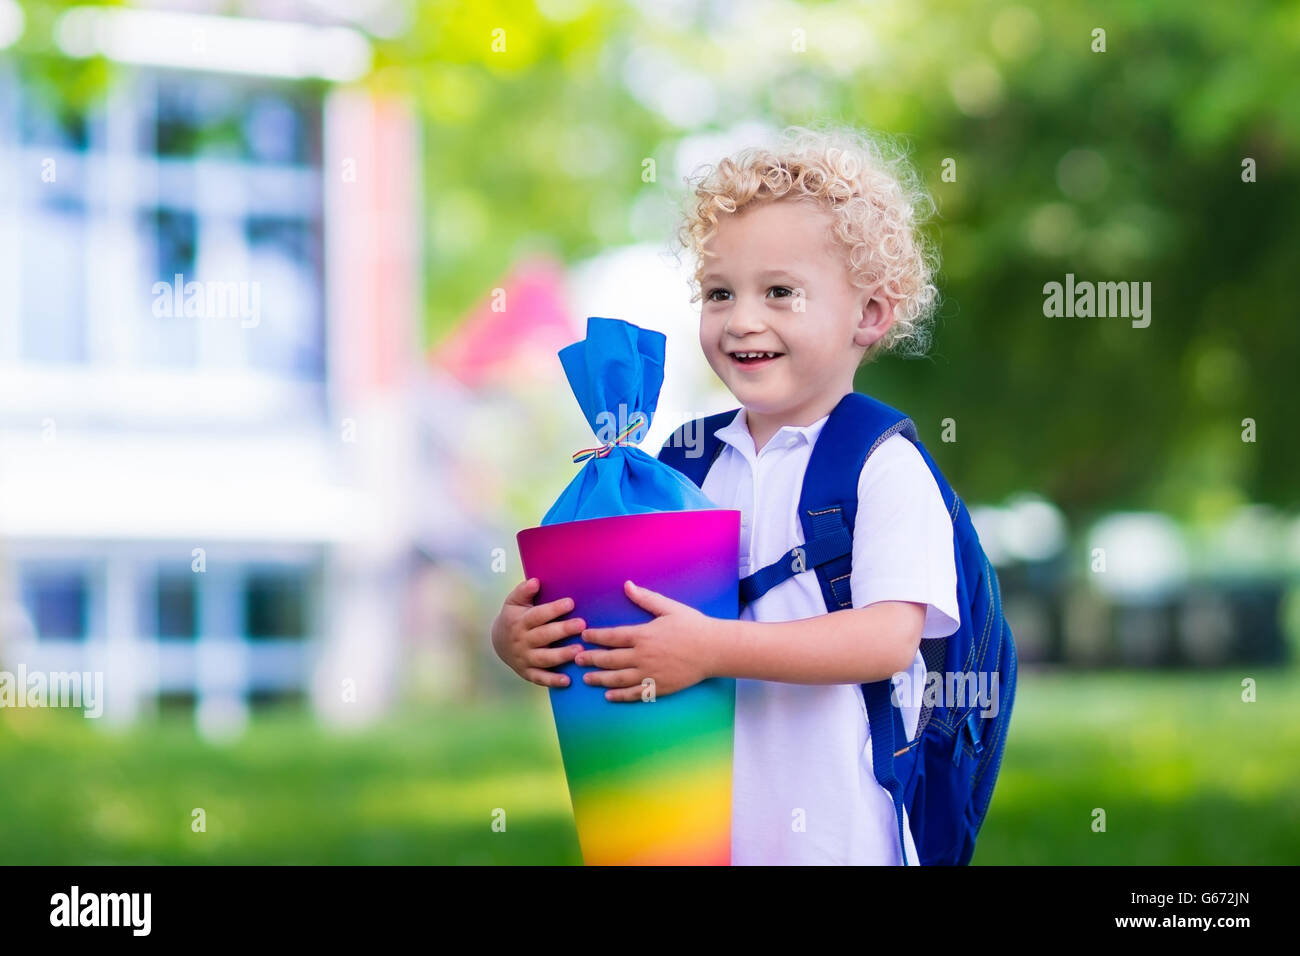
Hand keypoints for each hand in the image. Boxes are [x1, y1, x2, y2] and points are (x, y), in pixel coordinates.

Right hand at [490, 577, 585, 687]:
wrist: (497, 644)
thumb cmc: (513, 619)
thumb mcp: (513, 602)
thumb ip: (523, 591)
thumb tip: (535, 581)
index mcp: (520, 622)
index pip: (538, 615)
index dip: (553, 609)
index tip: (571, 603)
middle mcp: (522, 641)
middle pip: (543, 636)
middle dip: (562, 630)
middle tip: (582, 624)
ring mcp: (524, 658)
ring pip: (544, 658)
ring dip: (561, 656)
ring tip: (579, 651)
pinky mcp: (527, 673)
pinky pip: (540, 678)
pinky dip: (552, 681)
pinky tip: (567, 681)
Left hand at [576, 580, 719, 701]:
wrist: (713, 649)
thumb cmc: (692, 625)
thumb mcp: (668, 607)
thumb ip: (645, 598)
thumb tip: (627, 585)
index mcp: (643, 635)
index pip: (612, 636)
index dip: (595, 637)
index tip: (584, 636)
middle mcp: (642, 656)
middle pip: (610, 659)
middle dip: (591, 659)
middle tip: (576, 658)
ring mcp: (650, 674)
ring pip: (618, 679)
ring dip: (599, 679)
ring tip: (586, 678)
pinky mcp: (658, 687)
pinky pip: (635, 693)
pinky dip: (620, 695)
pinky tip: (609, 695)